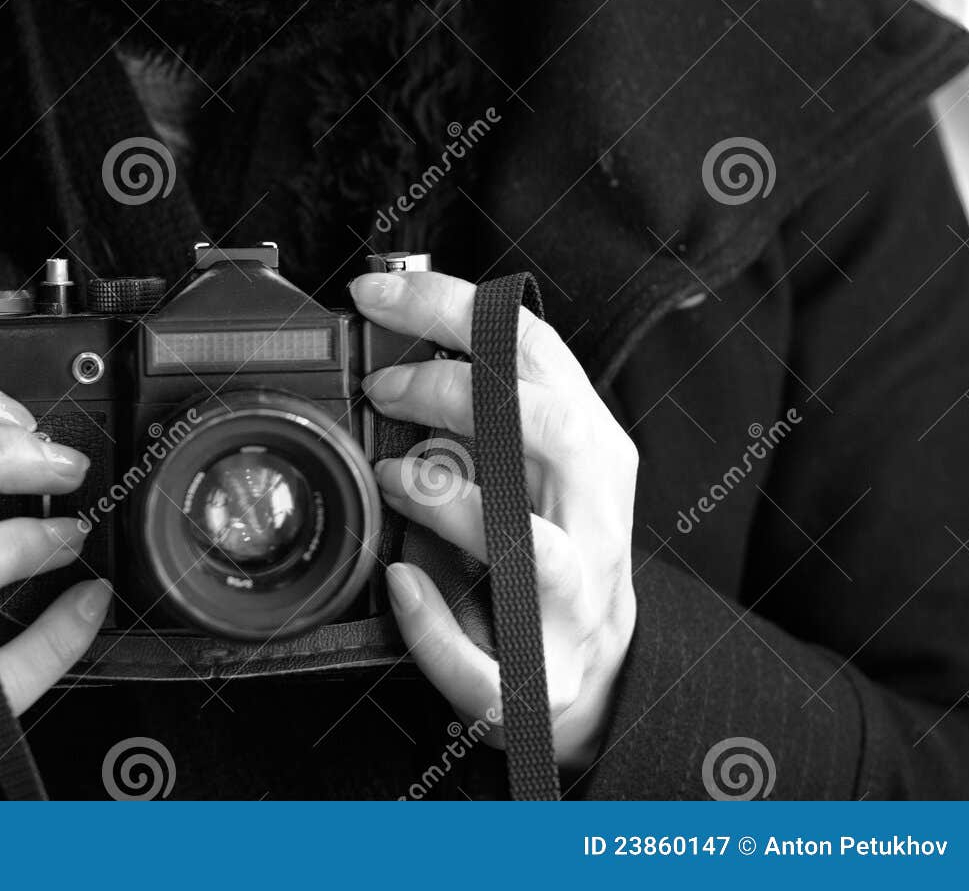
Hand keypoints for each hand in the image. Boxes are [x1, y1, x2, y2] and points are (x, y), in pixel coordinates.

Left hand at [351, 268, 637, 771]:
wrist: (593, 669)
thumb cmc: (545, 544)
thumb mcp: (525, 459)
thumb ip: (478, 407)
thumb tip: (388, 346)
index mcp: (588, 444)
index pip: (532, 349)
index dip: (451, 309)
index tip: (373, 295)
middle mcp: (595, 511)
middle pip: (551, 427)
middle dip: (458, 394)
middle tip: (383, 391)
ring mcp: (579, 597)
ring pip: (536, 548)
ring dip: (450, 505)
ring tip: (393, 481)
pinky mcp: (548, 673)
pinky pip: (493, 657)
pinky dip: (437, 625)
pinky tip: (403, 586)